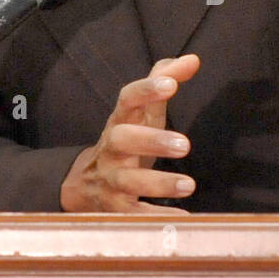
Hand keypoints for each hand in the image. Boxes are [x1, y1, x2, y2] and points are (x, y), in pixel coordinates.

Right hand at [59, 54, 200, 213]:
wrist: (85, 183)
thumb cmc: (126, 139)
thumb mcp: (140, 111)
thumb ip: (164, 81)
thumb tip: (193, 59)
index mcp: (120, 120)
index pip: (127, 99)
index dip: (146, 90)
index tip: (171, 84)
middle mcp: (112, 148)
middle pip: (123, 140)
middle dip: (152, 141)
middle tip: (185, 145)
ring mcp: (111, 179)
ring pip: (129, 181)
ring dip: (158, 183)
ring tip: (189, 185)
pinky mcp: (116, 208)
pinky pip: (135, 214)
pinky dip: (157, 217)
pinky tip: (183, 218)